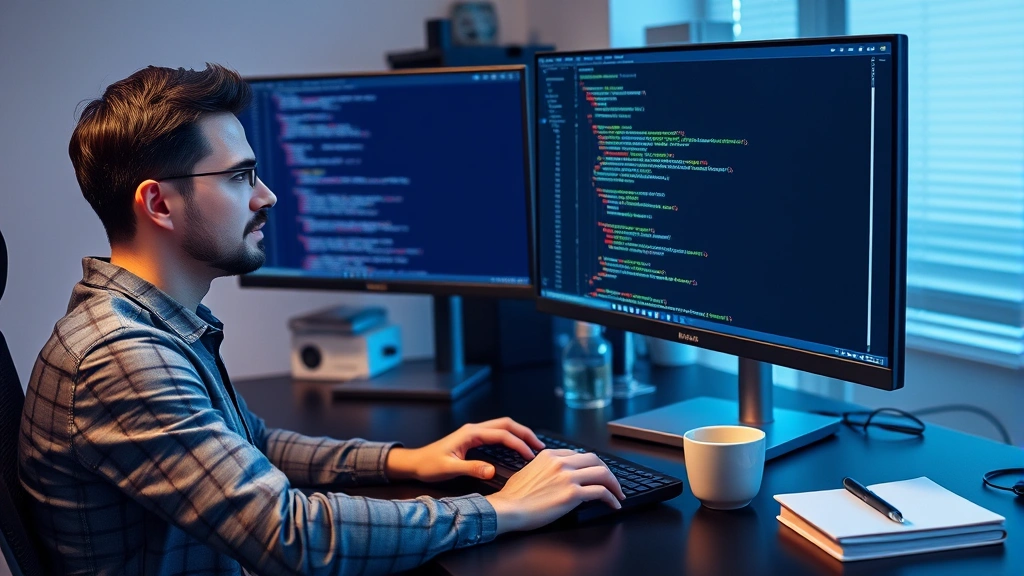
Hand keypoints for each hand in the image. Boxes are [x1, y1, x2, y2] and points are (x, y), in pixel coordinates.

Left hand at [385, 417, 544, 482]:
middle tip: (540, 447)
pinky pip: (497, 433)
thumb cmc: (428, 465)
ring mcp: (474, 432)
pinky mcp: (473, 438)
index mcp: (470, 433)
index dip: (518, 444)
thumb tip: (491, 471)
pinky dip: (511, 438)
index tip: (530, 455)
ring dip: (519, 434)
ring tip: (533, 446)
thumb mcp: (449, 469)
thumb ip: (471, 468)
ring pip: (503, 427)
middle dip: (525, 433)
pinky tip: (516, 448)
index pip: (501, 434)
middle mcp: (474, 429)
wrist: (415, 463)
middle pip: (506, 424)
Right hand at [485, 449, 625, 534]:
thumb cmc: (514, 495)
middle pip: (595, 460)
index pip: (579, 455)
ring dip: (614, 484)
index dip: (591, 465)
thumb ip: (544, 467)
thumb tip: (554, 474)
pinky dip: (611, 498)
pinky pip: (601, 492)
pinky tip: (613, 504)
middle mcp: (561, 462)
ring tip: (618, 494)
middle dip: (607, 471)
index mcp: (550, 455)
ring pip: (602, 473)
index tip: (595, 473)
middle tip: (612, 483)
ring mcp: (568, 477)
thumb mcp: (528, 471)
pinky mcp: (573, 494)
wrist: (509, 508)